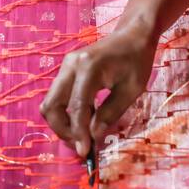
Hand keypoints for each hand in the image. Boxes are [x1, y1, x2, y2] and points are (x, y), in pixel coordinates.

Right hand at [39, 26, 158, 158]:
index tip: (85, 153)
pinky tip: (85, 120)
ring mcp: (65, 66)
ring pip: (51, 103)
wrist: (132, 35)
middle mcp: (70, 66)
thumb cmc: (137, 60)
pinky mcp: (66, 70)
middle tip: (81, 145)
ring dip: (63, 123)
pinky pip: (58, 97)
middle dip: (63, 130)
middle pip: (51, 106)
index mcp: (89, 68)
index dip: (78, 133)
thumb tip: (93, 136)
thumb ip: (111, 113)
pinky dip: (67, 113)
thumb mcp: (131, 90)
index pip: (76, 107)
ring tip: (84, 136)